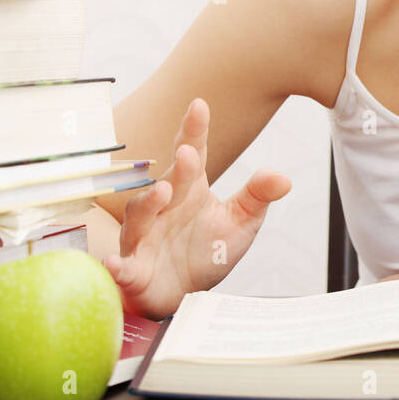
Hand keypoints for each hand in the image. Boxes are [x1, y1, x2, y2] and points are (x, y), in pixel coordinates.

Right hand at [102, 98, 291, 319]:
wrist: (183, 295)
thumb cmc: (207, 251)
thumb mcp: (240, 223)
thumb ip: (257, 197)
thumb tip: (284, 177)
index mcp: (189, 190)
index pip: (193, 154)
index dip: (194, 130)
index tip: (199, 105)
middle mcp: (162, 207)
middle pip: (168, 182)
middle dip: (178, 169)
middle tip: (189, 153)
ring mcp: (144, 237)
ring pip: (141, 216)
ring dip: (149, 204)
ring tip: (163, 191)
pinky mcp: (133, 270)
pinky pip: (122, 266)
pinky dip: (117, 265)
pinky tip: (114, 262)